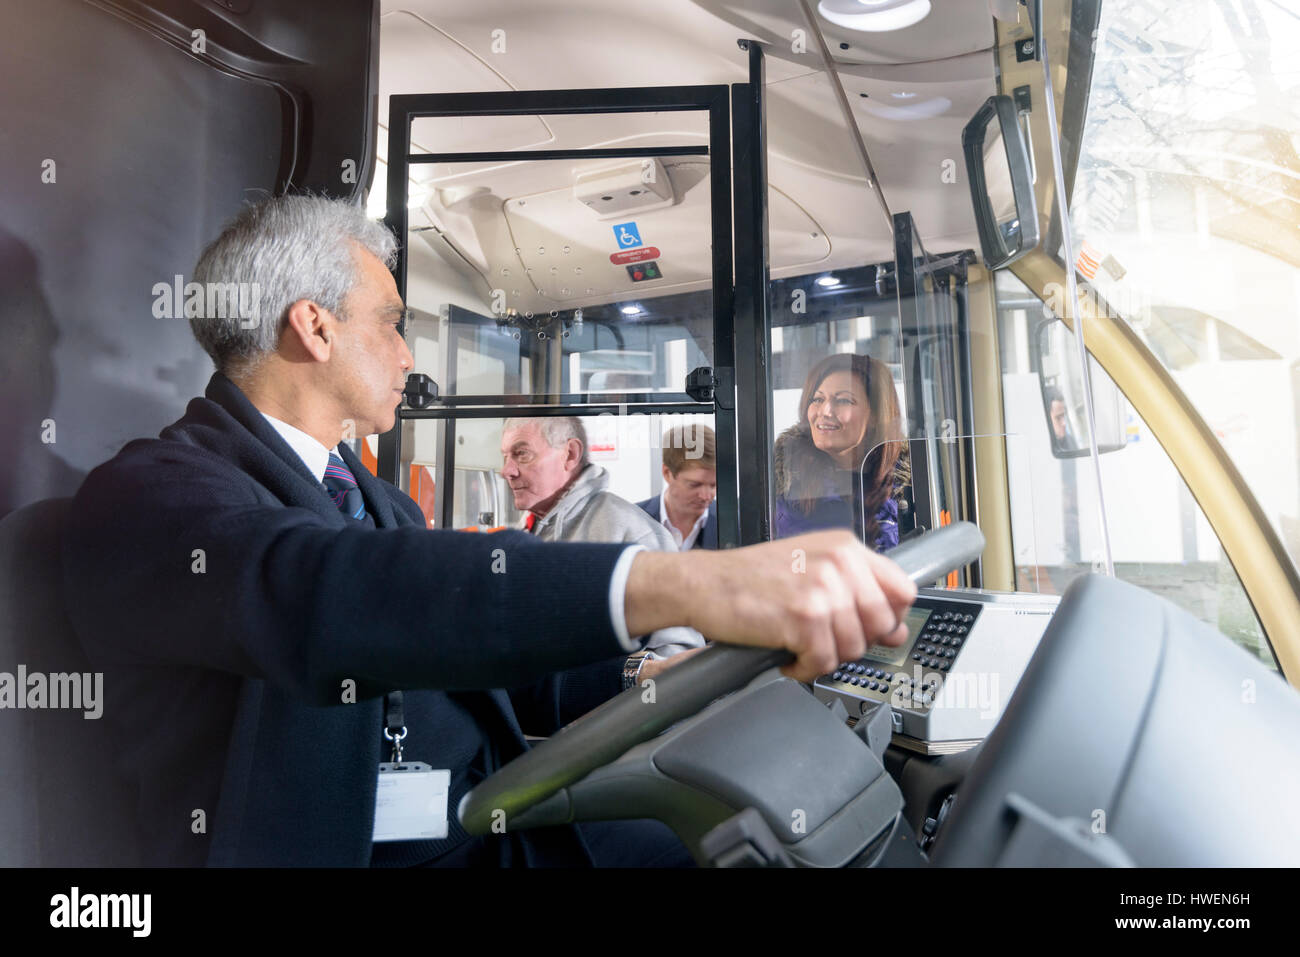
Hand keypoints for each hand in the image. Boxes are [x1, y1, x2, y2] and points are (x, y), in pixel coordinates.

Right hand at [625, 530, 916, 683]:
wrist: (703, 583)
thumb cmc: (750, 577)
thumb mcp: (811, 568)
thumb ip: (857, 592)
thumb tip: (896, 630)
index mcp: (845, 547)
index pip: (902, 590)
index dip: (888, 618)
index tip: (867, 628)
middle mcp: (839, 562)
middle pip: (882, 624)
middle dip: (853, 642)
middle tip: (822, 639)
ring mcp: (823, 588)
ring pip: (854, 648)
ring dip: (824, 657)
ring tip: (798, 645)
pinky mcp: (804, 616)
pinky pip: (825, 662)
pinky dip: (804, 669)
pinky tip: (786, 655)